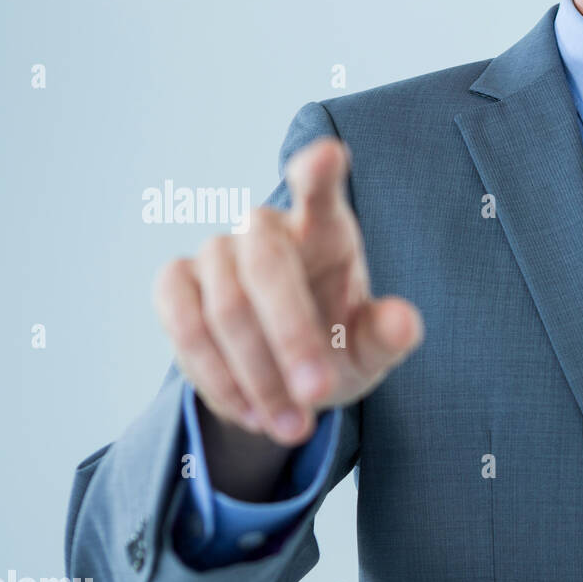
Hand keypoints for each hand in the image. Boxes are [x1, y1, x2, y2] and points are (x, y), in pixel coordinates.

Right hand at [153, 138, 423, 448]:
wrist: (283, 376)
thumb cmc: (336, 344)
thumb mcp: (371, 350)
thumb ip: (389, 335)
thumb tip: (406, 323)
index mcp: (325, 229)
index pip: (320, 189)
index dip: (319, 171)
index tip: (329, 155)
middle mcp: (266, 229)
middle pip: (268, 267)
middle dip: (292, 339)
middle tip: (318, 396)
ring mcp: (216, 252)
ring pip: (224, 308)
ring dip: (258, 376)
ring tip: (291, 426)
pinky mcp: (176, 283)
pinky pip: (185, 327)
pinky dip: (218, 378)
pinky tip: (250, 413)